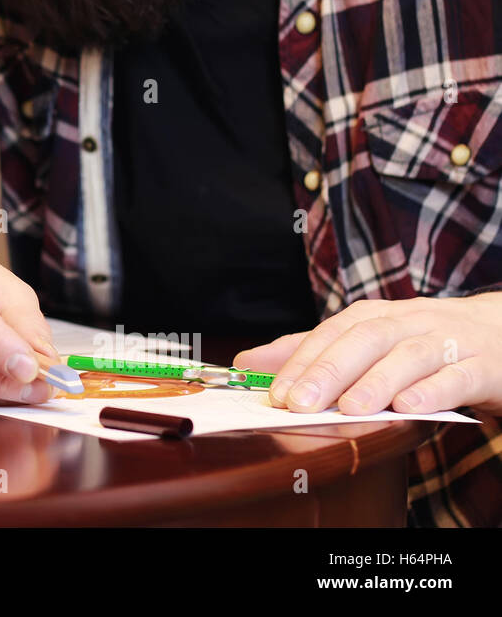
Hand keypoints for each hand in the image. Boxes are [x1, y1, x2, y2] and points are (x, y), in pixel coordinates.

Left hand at [232, 294, 501, 416]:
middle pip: (365, 339)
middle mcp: (409, 322)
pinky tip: (410, 408)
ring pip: (410, 356)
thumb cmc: (423, 344)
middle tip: (300, 403)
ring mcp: (448, 342)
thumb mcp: (366, 343)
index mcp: (375, 316)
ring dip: (377, 381)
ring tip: (351, 408)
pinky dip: (433, 391)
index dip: (301, 362)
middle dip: (329, 371)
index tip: (274, 394)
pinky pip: (458, 376)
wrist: (501, 334)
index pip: (331, 333)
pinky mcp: (485, 366)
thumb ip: (310, 353)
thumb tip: (248, 363)